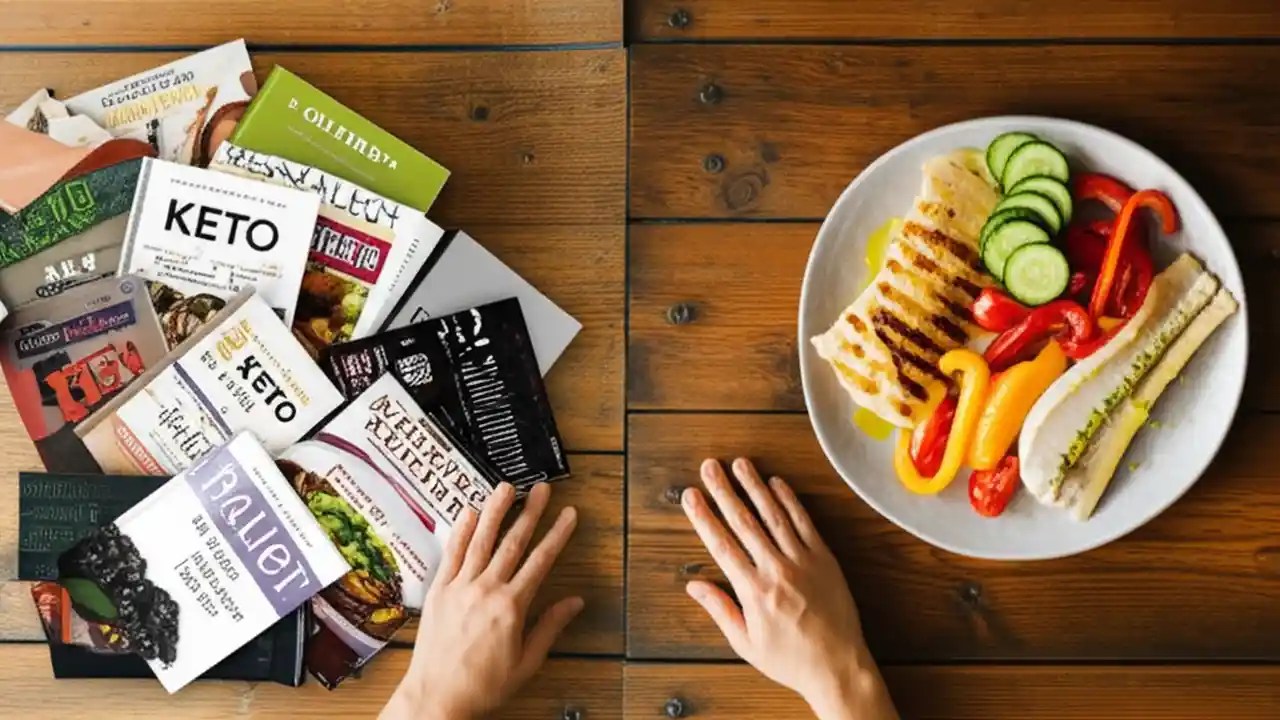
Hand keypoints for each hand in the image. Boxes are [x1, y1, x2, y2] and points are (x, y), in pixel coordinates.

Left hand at [380, 482, 581, 719]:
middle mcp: (485, 590)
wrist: (437, 700)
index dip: (557, 534)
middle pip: (513, 542)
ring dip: (496, 511)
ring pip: (481, 540)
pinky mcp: (438, 592)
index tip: (569, 514)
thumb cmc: (482, 687)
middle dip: (531, 512)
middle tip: (542, 489)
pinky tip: (469, 513)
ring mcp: (459, 588)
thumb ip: (550, 627)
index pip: (541, 561)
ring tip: (507, 487)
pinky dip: (461, 531)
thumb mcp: (527, 663)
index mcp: (511, 607)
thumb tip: (574, 602)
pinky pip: (451, 554)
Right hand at [682, 459, 897, 719]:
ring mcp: (803, 561)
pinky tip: (776, 483)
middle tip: (710, 466)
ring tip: (740, 464)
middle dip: (724, 491)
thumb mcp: (745, 643)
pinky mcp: (824, 559)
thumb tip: (693, 585)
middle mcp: (776, 570)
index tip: (691, 495)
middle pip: (744, 522)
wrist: (838, 666)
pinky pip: (804, 523)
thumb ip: (719, 609)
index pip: (721, 545)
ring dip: (755, 487)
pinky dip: (790, 501)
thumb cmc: (790, 660)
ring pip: (773, 516)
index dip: (704, 517)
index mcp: (754, 592)